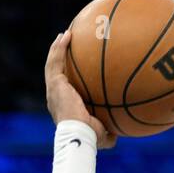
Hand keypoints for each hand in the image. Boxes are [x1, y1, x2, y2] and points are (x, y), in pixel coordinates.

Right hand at [45, 30, 116, 148]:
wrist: (79, 135)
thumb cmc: (90, 138)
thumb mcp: (104, 136)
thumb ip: (110, 132)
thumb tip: (121, 133)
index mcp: (64, 106)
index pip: (64, 88)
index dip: (67, 76)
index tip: (75, 67)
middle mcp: (56, 96)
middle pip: (56, 73)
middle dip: (59, 58)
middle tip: (67, 45)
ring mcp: (53, 90)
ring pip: (52, 64)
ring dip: (57, 49)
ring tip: (64, 35)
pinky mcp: (54, 84)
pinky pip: (55, 62)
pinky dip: (59, 48)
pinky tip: (66, 35)